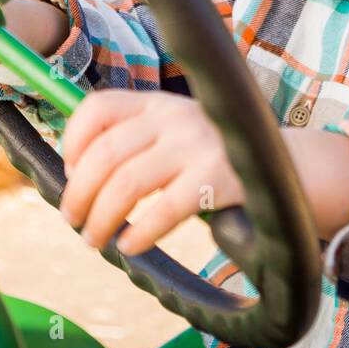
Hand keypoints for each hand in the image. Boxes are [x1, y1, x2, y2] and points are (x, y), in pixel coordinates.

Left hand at [58, 89, 243, 255]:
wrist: (280, 164)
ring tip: (94, 239)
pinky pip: (163, 211)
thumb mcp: (172, 129)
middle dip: (78, 193)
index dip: (72, 142)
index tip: (69, 172)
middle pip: (104, 154)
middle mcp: (173, 116)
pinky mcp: (215, 178)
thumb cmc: (208, 154)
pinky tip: (130, 246)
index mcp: (156, 101)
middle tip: (72, 220)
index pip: (98, 108)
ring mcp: (194, 146)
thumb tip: (75, 174)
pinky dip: (138, 234)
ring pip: (125, 185)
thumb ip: (133, 138)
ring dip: (100, 219)